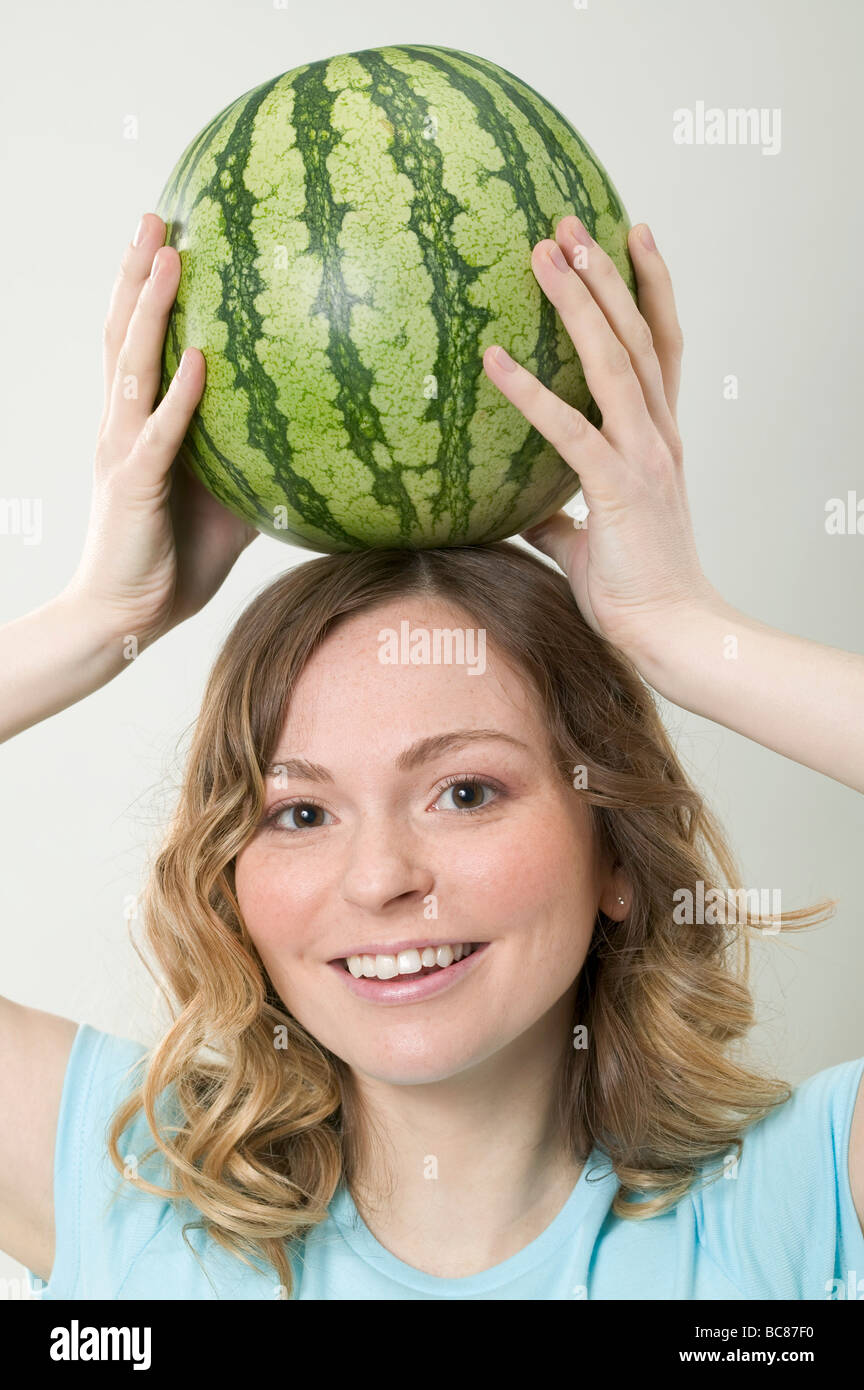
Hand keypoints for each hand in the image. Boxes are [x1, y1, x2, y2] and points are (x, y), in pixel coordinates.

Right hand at [64, 213, 257, 650]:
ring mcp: (123, 452)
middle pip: (123, 334)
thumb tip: (311, 446)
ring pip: (132, 365)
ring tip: (169, 256)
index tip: (168, 238)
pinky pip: (160, 435)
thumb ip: (254, 468)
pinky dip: (178, 395)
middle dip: (135, 273)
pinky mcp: (136, 486)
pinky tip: (198, 359)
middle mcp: (122, 426)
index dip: (146, 291)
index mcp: (138, 425)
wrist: (125, 616)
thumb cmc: (173, 560)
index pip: (138, 343)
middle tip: (156, 215)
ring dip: (150, 310)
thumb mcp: (226, 506)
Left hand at [482, 217, 719, 666]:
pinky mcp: (620, 486)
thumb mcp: (585, 539)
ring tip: (547, 250)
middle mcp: (659, 435)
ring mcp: (645, 455)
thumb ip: (558, 511)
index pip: (660, 348)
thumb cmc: (634, 590)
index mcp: (658, 440)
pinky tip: (492, 361)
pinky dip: (530, 392)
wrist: (669, 632)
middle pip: (638, 334)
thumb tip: (522, 505)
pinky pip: (568, 429)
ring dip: (580, 301)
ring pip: (616, 360)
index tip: (630, 237)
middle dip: (606, 271)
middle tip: (568, 220)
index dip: (648, 289)